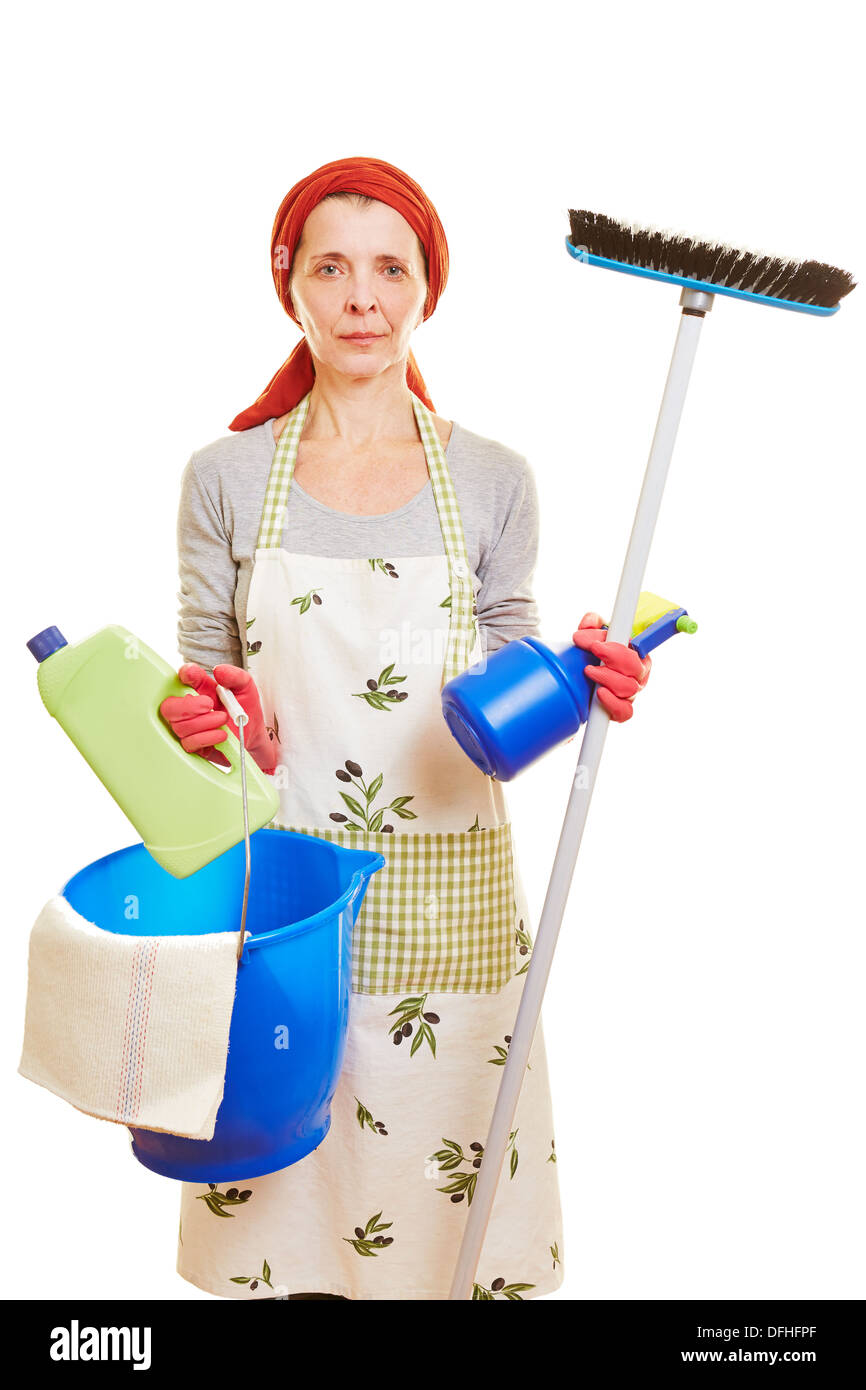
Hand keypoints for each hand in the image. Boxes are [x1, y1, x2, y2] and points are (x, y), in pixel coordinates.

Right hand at [159, 663, 276, 771]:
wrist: (253, 733)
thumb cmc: (245, 708)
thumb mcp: (245, 687)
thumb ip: (235, 676)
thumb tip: (219, 670)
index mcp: (198, 688)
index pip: (182, 678)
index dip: (183, 675)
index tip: (190, 675)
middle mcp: (189, 707)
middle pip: (168, 708)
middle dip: (188, 706)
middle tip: (209, 704)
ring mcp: (189, 727)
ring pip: (180, 727)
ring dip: (204, 722)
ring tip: (224, 719)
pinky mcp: (194, 745)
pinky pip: (190, 743)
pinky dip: (207, 737)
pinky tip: (221, 734)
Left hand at [572, 612, 651, 722]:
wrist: (583, 679)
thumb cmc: (593, 656)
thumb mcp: (592, 635)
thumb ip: (592, 624)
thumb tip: (589, 622)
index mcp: (637, 654)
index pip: (637, 649)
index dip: (618, 647)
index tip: (597, 644)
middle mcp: (639, 674)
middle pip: (635, 668)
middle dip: (613, 658)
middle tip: (593, 652)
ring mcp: (631, 693)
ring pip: (628, 688)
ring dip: (607, 678)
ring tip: (588, 671)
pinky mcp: (622, 710)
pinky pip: (624, 711)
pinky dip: (612, 703)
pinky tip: (599, 693)